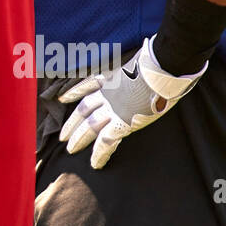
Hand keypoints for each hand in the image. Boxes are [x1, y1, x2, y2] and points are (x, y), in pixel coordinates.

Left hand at [58, 36, 205, 168]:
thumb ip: (134, 68)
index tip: (62, 98)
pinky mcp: (123, 122)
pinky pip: (107, 141)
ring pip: (90, 126)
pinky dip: (100, 153)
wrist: (162, 68)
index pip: (87, 86)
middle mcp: (108, 94)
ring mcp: (114, 108)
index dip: (74, 93)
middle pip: (84, 110)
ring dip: (80, 139)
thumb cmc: (156, 63)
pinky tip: (95, 163)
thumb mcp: (138, 62)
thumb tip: (142, 65)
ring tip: (70, 150)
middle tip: (63, 137)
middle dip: (72, 124)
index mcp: (110, 78)